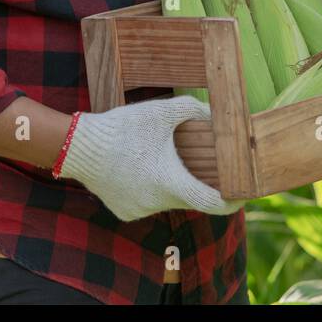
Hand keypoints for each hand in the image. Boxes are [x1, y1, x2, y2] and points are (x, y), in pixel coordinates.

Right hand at [55, 95, 243, 221]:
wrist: (78, 146)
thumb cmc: (123, 128)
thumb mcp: (161, 112)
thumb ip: (192, 109)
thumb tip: (215, 113)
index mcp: (171, 182)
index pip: (213, 203)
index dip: (233, 201)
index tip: (242, 195)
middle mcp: (157, 202)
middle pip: (189, 198)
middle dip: (197, 183)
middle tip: (200, 165)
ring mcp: (140, 210)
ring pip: (167, 199)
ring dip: (169, 184)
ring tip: (157, 159)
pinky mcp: (125, 212)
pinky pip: (147, 202)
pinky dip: (149, 189)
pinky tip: (139, 170)